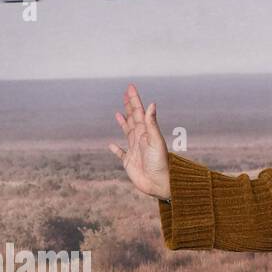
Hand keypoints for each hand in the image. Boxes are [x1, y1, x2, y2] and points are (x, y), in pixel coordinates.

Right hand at [108, 83, 171, 199]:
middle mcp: (140, 139)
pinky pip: (121, 154)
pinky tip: (111, 146)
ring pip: (127, 133)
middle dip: (129, 106)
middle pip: (133, 119)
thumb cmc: (161, 163)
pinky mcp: (129, 162)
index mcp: (146, 133)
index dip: (134, 100)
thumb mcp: (156, 141)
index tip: (130, 87)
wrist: (160, 184)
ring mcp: (134, 150)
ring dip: (123, 123)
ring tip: (118, 114)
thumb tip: (151, 104)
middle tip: (125, 93)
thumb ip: (151, 124)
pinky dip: (115, 150)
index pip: (139, 112)